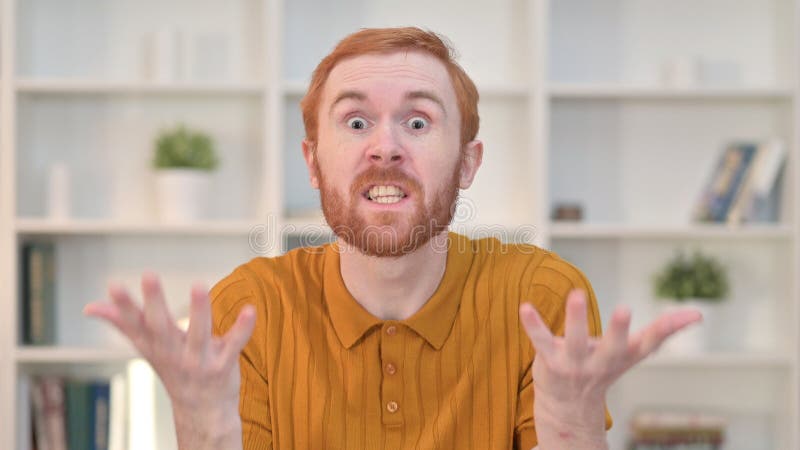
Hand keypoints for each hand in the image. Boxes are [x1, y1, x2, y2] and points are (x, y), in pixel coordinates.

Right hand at [84, 272, 255, 447]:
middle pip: (161, 327)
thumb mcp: (147, 348)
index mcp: (155, 346)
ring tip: (198, 285)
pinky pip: (234, 344)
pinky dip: (242, 328)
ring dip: (198, 310)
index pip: (135, 324)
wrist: (202, 411)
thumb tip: (90, 307)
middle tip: (149, 275)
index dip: (123, 306)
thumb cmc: (174, 369)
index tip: (114, 284)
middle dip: (154, 302)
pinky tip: (250, 309)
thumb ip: (123, 324)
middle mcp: (173, 353)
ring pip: (198, 334)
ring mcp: (198, 361)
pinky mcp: (224, 365)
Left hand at [518, 289, 701, 449]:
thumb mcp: (633, 352)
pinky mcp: (549, 361)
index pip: (651, 341)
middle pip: (612, 347)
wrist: (569, 408)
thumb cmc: (604, 368)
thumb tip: (698, 314)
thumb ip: (662, 332)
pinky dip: (533, 324)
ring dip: (576, 319)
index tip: (692, 314)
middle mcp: (601, 361)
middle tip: (624, 309)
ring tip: (577, 294)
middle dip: (618, 330)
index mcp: (624, 355)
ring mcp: (575, 363)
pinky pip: (541, 340)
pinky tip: (525, 307)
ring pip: (575, 341)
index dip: (671, 328)